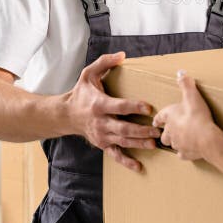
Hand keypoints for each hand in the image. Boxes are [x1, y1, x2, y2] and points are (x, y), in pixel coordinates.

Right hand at [66, 51, 161, 171]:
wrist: (66, 115)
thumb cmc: (81, 93)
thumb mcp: (89, 74)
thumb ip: (105, 62)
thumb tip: (122, 55)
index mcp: (99, 104)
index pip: (119, 106)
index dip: (134, 106)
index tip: (149, 107)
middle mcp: (100, 122)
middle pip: (123, 128)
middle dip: (141, 130)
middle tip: (157, 130)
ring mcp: (102, 135)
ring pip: (123, 141)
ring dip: (139, 143)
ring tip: (154, 143)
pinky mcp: (102, 144)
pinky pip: (115, 154)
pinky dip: (126, 161)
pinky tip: (139, 166)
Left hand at [152, 71, 222, 160]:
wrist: (206, 138)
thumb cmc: (197, 116)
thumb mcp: (192, 95)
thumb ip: (186, 84)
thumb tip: (180, 73)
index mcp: (170, 117)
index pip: (159, 118)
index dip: (158, 119)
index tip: (155, 121)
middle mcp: (170, 131)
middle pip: (164, 134)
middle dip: (166, 133)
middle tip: (169, 132)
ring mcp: (178, 144)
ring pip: (172, 144)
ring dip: (175, 141)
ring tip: (181, 139)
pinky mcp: (186, 154)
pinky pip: (182, 154)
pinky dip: (184, 152)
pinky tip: (189, 150)